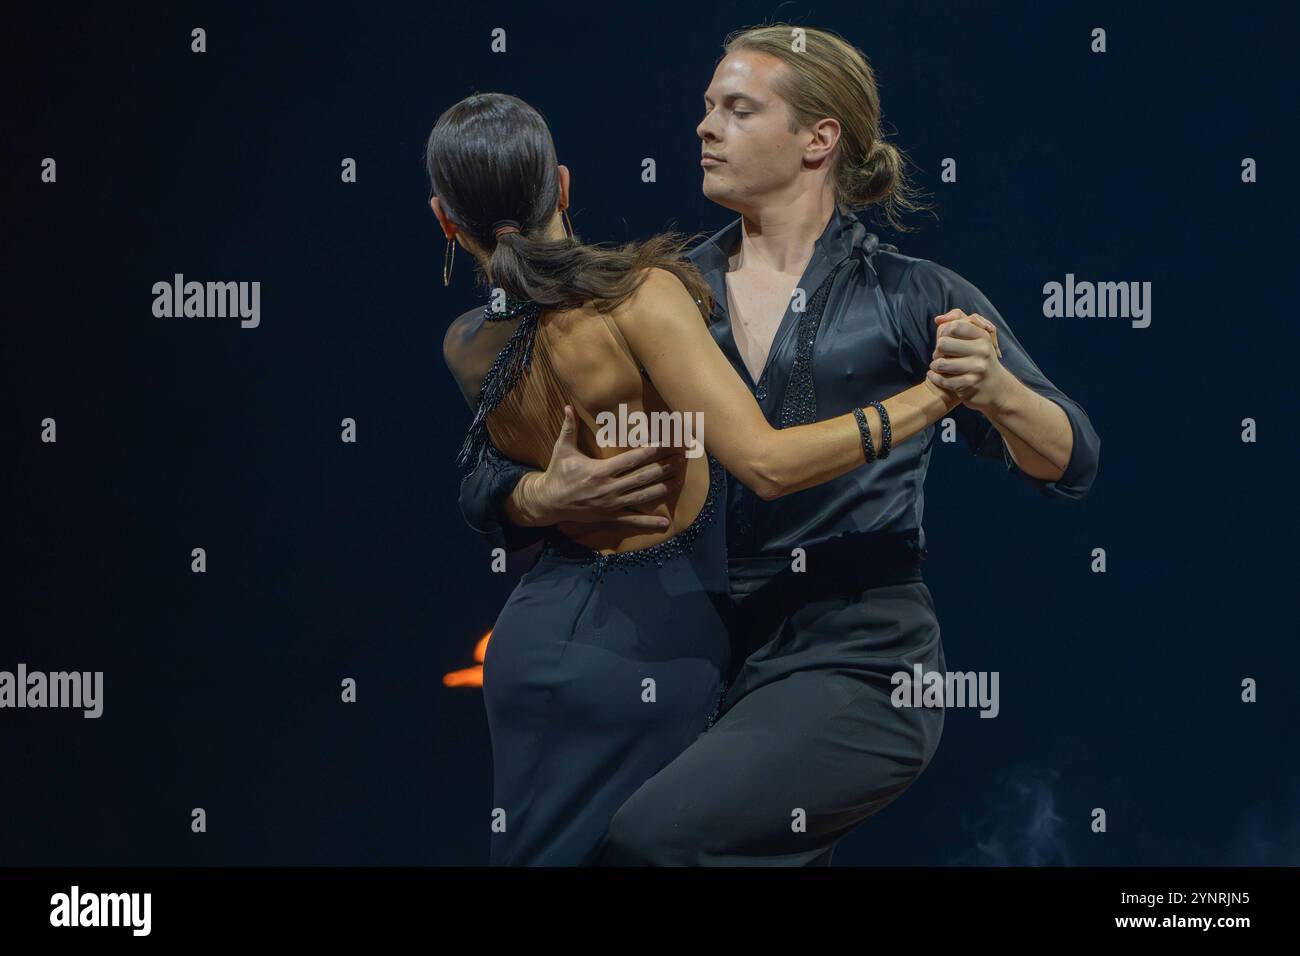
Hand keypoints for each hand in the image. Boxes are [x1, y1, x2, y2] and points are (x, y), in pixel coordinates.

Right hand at [531, 405, 683, 530]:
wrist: (548, 503)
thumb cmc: (558, 474)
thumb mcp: (562, 450)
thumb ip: (568, 428)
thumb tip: (567, 406)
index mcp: (600, 471)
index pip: (632, 460)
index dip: (651, 451)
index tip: (667, 444)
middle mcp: (609, 488)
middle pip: (643, 477)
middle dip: (664, 467)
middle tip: (682, 459)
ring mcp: (611, 504)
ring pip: (643, 496)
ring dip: (664, 488)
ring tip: (680, 479)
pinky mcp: (610, 517)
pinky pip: (632, 521)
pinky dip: (649, 522)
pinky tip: (665, 523)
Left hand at [925, 310, 1010, 413]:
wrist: (996, 387)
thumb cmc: (978, 357)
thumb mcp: (975, 335)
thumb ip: (957, 319)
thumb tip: (938, 319)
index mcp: (983, 336)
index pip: (954, 326)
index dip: (944, 332)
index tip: (946, 339)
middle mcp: (983, 350)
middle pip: (943, 343)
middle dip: (937, 351)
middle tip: (942, 355)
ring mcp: (978, 368)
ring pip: (941, 363)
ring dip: (934, 366)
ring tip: (938, 366)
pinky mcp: (971, 384)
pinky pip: (942, 380)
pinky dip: (934, 378)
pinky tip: (935, 376)